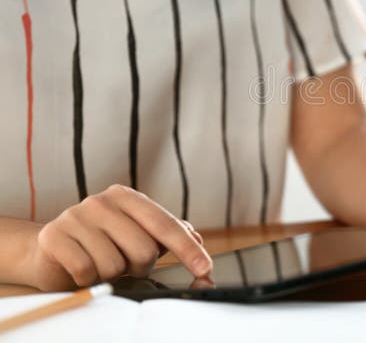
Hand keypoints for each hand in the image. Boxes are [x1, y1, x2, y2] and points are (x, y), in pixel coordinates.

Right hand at [23, 184, 211, 290]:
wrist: (49, 251)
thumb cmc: (100, 243)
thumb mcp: (135, 234)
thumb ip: (166, 234)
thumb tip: (197, 237)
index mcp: (127, 197)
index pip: (165, 225)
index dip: (188, 249)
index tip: (205, 268)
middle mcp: (102, 201)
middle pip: (144, 249)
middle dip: (139, 267)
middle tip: (125, 265)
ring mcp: (76, 216)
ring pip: (114, 264)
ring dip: (110, 275)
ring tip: (99, 265)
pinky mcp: (55, 236)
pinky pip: (86, 270)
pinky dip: (87, 279)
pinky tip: (81, 270)